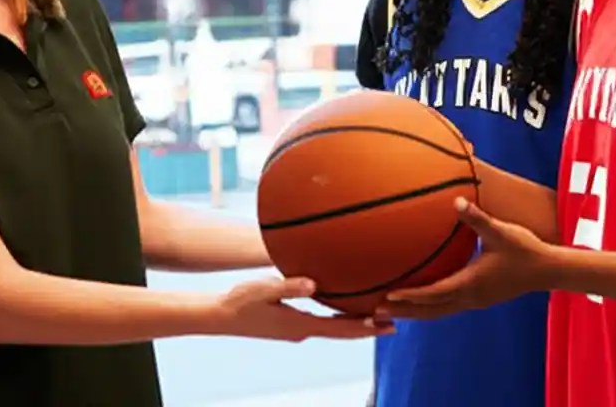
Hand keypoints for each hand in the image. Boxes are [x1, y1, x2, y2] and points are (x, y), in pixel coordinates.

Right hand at [210, 276, 394, 341]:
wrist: (221, 316)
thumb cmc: (241, 301)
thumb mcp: (264, 290)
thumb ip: (288, 285)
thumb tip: (313, 284)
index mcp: (300, 325)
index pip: (341, 328)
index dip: (366, 327)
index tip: (388, 325)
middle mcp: (303, 331)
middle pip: (343, 331)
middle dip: (368, 327)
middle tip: (394, 323)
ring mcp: (298, 330)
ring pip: (334, 328)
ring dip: (356, 324)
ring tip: (379, 317)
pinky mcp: (292, 325)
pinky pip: (324, 323)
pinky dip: (340, 319)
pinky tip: (347, 310)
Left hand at [376, 197, 554, 319]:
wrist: (548, 271)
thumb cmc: (525, 250)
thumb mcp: (500, 231)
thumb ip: (477, 217)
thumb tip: (457, 199)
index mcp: (471, 283)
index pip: (434, 293)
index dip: (411, 296)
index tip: (388, 296)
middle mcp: (470, 297)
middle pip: (430, 311)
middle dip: (403, 312)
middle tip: (375, 312)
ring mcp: (474, 302)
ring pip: (437, 312)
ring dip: (413, 313)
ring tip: (389, 312)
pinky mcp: (479, 300)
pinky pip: (446, 308)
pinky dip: (429, 308)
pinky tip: (419, 303)